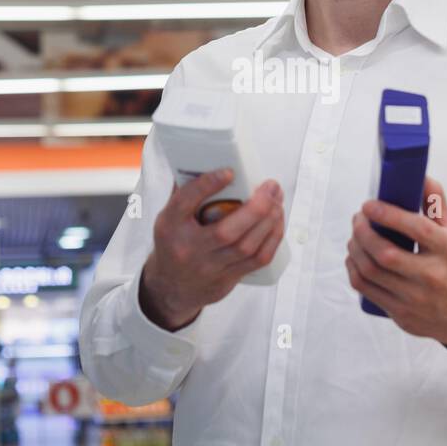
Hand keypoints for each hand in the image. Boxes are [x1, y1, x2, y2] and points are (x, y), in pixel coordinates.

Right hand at [140, 169, 284, 330]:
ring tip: (278, 200)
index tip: (230, 171)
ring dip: (269, 221)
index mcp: (170, 227)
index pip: (185, 203)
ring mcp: (209, 267)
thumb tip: (208, 159)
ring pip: (247, 247)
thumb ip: (186, 191)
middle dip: (256, 207)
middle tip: (271, 187)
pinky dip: (272, 238)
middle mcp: (188, 249)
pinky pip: (257, 260)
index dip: (208, 185)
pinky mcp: (227, 279)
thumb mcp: (169, 217)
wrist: (171, 287)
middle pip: (226, 231)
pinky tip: (277, 222)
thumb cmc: (174, 242)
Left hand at [345, 176, 446, 345]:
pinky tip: (355, 257)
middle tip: (358, 219)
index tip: (369, 205)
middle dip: (363, 232)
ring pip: (371, 271)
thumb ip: (436, 206)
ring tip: (355, 236)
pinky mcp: (400, 313)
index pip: (416, 229)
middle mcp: (432, 275)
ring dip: (355, 248)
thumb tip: (422, 176)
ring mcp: (414, 298)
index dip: (387, 214)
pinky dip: (354, 269)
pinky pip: (365, 289)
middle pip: (385, 253)